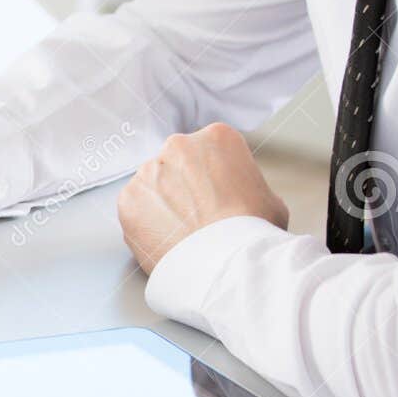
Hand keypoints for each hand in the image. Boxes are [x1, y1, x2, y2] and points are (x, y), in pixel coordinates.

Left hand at [117, 123, 288, 272]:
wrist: (224, 260)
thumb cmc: (252, 231)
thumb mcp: (270, 199)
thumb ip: (245, 187)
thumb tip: (239, 197)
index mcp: (217, 137)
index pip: (208, 151)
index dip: (213, 177)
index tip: (216, 196)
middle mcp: (177, 145)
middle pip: (176, 164)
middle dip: (184, 187)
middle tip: (197, 215)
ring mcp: (148, 171)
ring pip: (152, 186)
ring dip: (163, 204)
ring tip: (182, 232)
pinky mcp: (127, 199)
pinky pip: (135, 209)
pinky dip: (145, 224)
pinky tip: (165, 239)